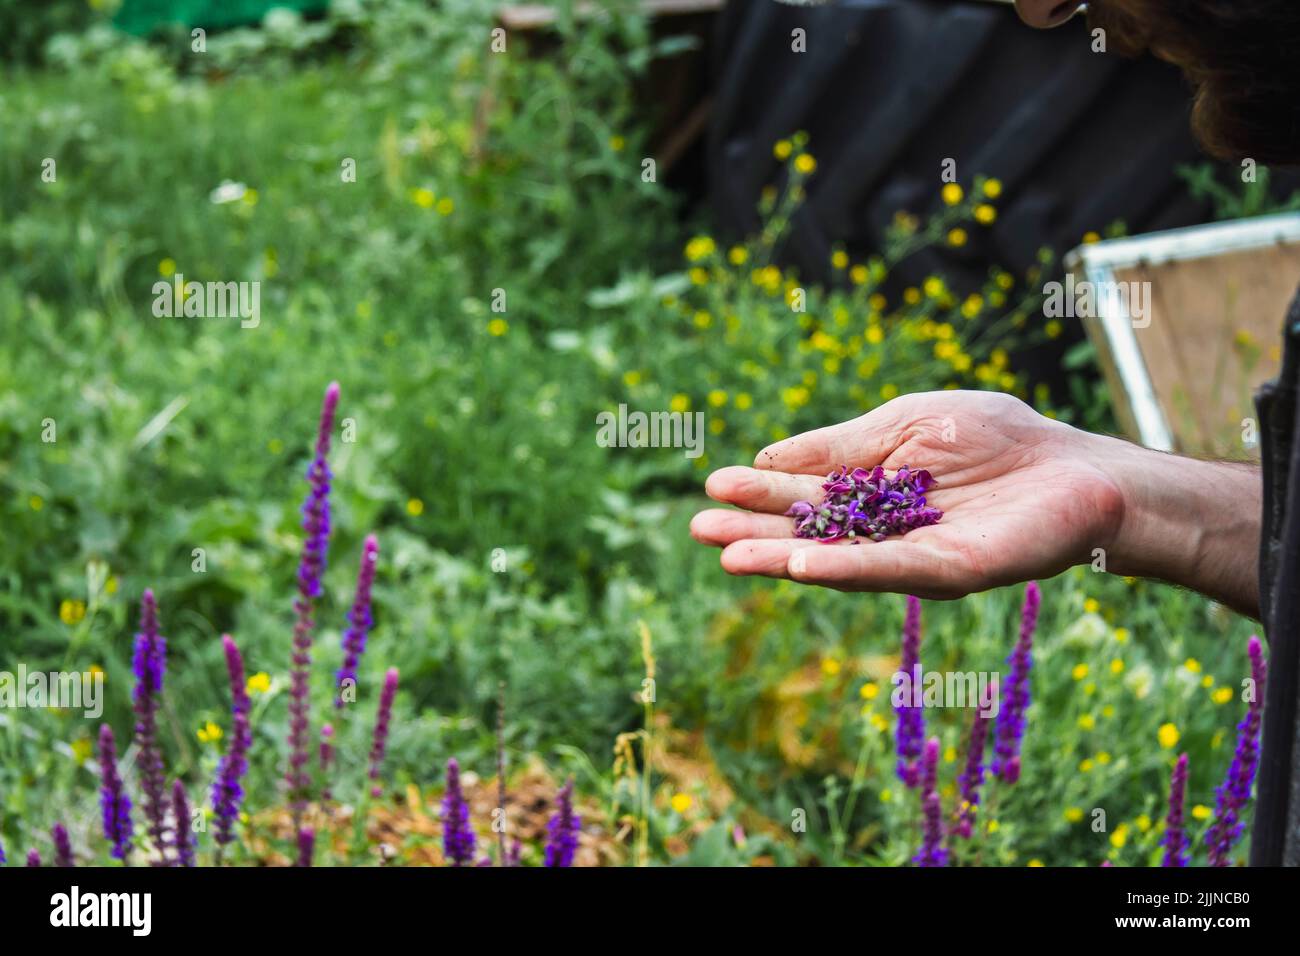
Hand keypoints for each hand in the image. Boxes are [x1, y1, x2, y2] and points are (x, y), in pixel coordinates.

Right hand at [691, 390, 1259, 614]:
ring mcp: (913, 555)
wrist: (1078, 467)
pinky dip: (843, 568)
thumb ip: (842, 445)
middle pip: (809, 532)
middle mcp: (883, 530)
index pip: (804, 493)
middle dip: (755, 530)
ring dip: (782, 558)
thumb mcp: (905, 423)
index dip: (761, 489)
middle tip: (699, 529)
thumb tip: (770, 455)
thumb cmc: (997, 438)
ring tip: (730, 555)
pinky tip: (799, 563)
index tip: (712, 483)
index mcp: (872, 490)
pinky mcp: (950, 571)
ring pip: (837, 559)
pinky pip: (889, 568)